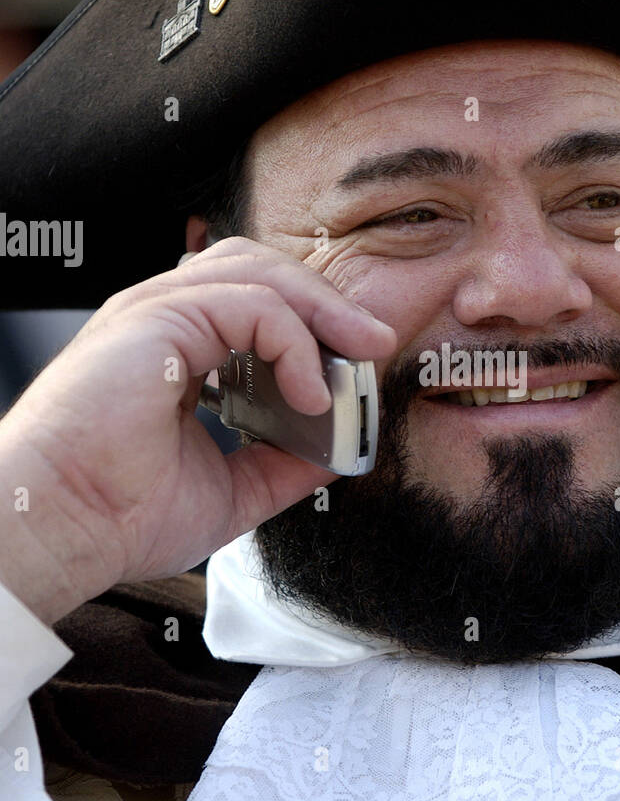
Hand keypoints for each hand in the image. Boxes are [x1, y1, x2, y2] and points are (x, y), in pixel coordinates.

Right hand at [0, 238, 397, 623]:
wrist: (62, 531)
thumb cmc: (119, 515)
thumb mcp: (230, 491)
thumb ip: (281, 466)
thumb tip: (337, 452)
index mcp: (178, 351)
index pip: (258, 302)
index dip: (314, 324)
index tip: (358, 369)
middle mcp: (164, 320)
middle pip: (262, 269)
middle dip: (327, 302)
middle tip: (377, 342)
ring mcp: (156, 312)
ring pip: (260, 272)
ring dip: (322, 310)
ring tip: (360, 354)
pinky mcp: (156, 318)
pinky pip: (251, 304)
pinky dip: (293, 340)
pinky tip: (308, 390)